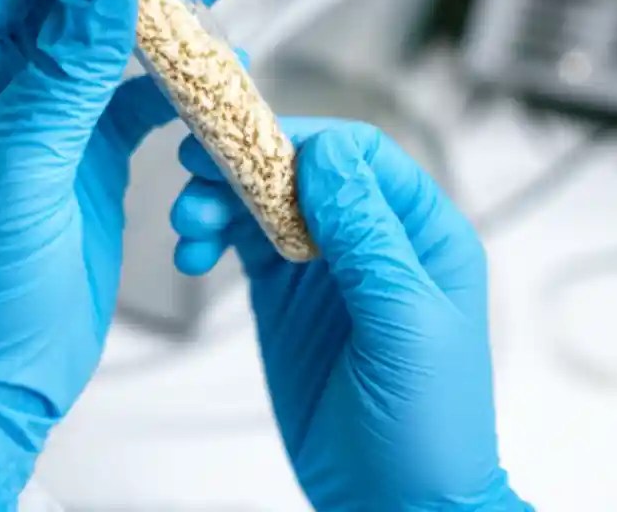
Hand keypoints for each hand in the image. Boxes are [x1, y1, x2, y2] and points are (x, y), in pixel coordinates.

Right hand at [172, 119, 527, 509]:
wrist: (394, 505)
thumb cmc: (428, 427)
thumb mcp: (404, 326)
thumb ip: (368, 238)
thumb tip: (329, 155)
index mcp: (422, 234)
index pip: (359, 157)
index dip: (301, 140)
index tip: (246, 142)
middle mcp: (373, 240)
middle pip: (302, 172)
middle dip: (246, 166)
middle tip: (194, 170)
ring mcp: (326, 269)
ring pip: (266, 204)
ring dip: (220, 202)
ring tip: (187, 222)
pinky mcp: (287, 300)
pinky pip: (244, 247)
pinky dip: (213, 240)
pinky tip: (192, 252)